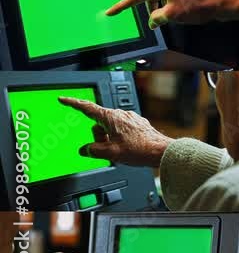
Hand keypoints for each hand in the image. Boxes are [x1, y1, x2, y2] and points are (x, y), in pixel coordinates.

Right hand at [57, 97, 173, 166]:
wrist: (161, 151)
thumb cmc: (139, 150)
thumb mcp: (110, 153)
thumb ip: (93, 150)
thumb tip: (86, 149)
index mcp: (111, 117)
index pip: (87, 108)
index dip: (73, 103)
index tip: (63, 99)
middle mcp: (121, 114)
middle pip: (99, 124)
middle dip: (98, 136)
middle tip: (108, 149)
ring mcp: (130, 118)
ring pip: (111, 128)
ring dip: (110, 139)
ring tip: (122, 150)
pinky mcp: (138, 124)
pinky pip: (122, 130)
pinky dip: (120, 138)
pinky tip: (129, 147)